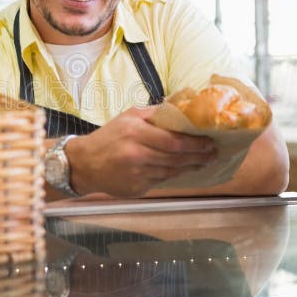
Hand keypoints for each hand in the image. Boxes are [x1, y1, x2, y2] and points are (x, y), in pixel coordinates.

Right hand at [63, 106, 215, 197]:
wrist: (83, 164)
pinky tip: (180, 170)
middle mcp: (136, 154)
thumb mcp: (128, 117)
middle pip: (177, 158)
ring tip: (202, 162)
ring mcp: (136, 174)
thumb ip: (154, 113)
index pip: (173, 141)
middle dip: (199, 157)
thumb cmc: (107, 138)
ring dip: (190, 167)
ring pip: (172, 172)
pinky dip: (173, 175)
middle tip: (213, 154)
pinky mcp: (136, 188)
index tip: (210, 142)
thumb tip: (181, 109)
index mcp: (135, 133)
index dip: (195, 144)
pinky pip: (161, 181)